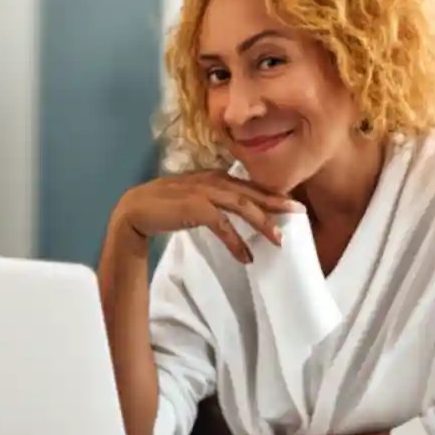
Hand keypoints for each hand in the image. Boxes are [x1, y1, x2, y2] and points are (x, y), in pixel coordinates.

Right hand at [112, 170, 303, 263]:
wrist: (135, 210)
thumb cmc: (165, 206)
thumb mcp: (196, 198)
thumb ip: (215, 199)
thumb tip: (235, 209)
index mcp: (214, 177)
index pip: (248, 185)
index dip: (270, 194)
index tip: (291, 203)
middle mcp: (213, 181)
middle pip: (252, 193)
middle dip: (277, 203)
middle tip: (299, 213)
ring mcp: (204, 193)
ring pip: (243, 207)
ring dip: (263, 223)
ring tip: (278, 240)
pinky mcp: (195, 209)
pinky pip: (223, 226)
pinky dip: (236, 242)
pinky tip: (247, 257)